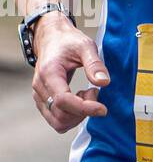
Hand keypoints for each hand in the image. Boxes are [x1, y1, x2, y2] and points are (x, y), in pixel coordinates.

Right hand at [31, 14, 109, 132]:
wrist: (51, 39)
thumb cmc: (68, 41)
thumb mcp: (85, 46)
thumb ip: (95, 64)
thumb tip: (104, 82)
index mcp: (49, 74)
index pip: (63, 101)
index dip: (84, 108)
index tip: (102, 108)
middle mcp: (40, 88)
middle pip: (60, 116)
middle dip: (83, 111)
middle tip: (94, 92)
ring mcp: (40, 96)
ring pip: (57, 122)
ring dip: (78, 115)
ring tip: (87, 94)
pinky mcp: (43, 101)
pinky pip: (56, 118)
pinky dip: (72, 114)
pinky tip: (80, 98)